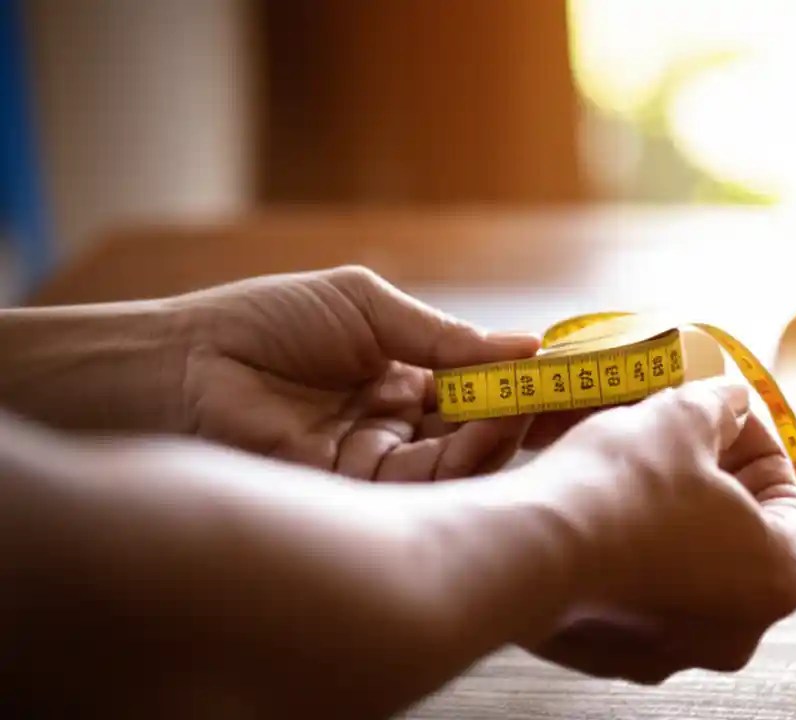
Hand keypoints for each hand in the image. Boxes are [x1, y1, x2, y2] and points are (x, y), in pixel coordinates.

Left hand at [172, 265, 540, 480]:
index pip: (478, 387)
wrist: (183, 366)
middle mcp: (397, 427)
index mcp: (400, 379)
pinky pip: (426, 485)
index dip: (523, 382)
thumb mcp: (366, 307)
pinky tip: (492, 428)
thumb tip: (524, 348)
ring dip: (502, 435)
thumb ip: (442, 336)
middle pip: (479, 429)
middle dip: (527, 414)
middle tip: (575, 398)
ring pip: (462, 462)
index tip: (572, 373)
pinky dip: (466, 459)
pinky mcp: (359, 496)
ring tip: (532, 404)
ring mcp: (380, 464)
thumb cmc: (265, 322)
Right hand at [522, 378, 795, 682]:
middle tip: (681, 431)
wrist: (529, 550)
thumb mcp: (683, 417)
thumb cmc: (623, 485)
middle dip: (712, 476)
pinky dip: (628, 551)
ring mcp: (672, 651)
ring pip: (685, 565)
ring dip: (670, 513)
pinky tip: (601, 506)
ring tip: (635, 461)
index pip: (788, 497)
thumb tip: (729, 402)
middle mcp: (737, 631)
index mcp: (778, 578)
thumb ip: (720, 407)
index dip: (754, 440)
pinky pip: (635, 592)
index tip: (724, 412)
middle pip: (739, 535)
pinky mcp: (613, 655)